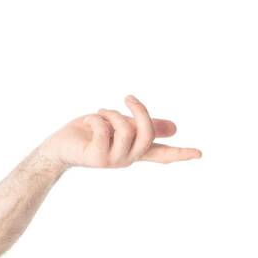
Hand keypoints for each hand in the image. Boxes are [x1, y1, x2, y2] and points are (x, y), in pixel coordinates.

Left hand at [39, 94, 201, 168]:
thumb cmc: (87, 134)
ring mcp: (113, 160)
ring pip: (125, 129)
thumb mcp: (118, 125)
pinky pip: (104, 129)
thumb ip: (143, 126)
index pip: (162, 154)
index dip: (180, 153)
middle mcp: (127, 158)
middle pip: (147, 134)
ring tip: (98, 115)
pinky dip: (95, 119)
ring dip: (111, 114)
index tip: (200, 153)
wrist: (57, 148)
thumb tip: (175, 128)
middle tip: (128, 97)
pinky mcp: (97, 158)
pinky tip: (87, 123)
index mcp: (134, 151)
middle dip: (140, 111)